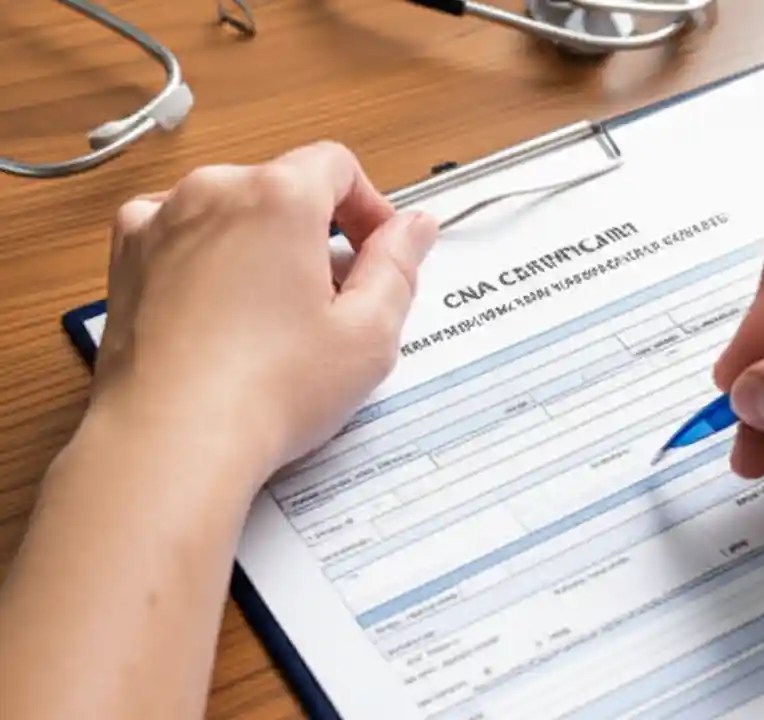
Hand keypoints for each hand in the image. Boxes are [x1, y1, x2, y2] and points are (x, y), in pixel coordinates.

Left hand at [91, 141, 436, 489]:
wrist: (172, 438)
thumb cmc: (269, 389)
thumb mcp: (369, 332)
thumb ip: (399, 264)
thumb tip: (414, 226)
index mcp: (279, 197)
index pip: (337, 166)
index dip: (369, 207)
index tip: (378, 252)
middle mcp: (213, 192)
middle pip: (284, 188)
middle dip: (317, 233)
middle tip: (338, 301)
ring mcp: (160, 222)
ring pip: (232, 212)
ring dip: (263, 246)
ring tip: (280, 316)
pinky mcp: (127, 259)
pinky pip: (180, 235)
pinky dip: (208, 259)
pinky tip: (225, 312)